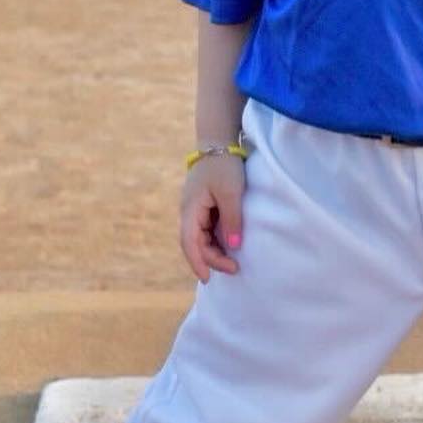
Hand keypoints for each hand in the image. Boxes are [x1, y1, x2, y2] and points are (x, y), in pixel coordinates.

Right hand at [180, 153, 246, 281]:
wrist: (219, 144)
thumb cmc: (225, 166)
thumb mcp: (232, 193)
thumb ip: (232, 220)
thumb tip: (233, 247)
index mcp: (190, 209)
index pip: (189, 242)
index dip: (198, 262)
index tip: (208, 278)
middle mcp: (188, 212)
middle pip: (194, 243)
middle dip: (211, 259)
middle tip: (234, 269)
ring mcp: (194, 210)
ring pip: (200, 238)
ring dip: (214, 251)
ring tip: (233, 262)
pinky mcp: (203, 207)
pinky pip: (206, 230)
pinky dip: (215, 241)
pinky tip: (227, 247)